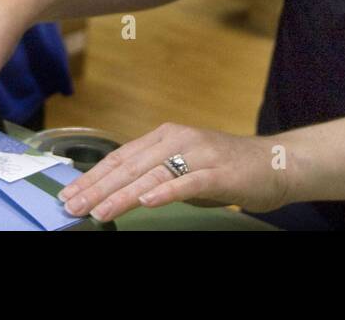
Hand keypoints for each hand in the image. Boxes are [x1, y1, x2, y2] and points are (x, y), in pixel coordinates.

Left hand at [55, 124, 292, 222]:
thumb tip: (117, 189)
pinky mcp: (219, 173)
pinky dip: (165, 192)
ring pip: (152, 175)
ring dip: (122, 194)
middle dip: (97, 187)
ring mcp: (199, 154)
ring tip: (98, 210)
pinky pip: (188, 183)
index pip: (120, 157)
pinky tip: (146, 201)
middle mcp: (179, 139)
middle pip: (130, 165)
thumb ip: (154, 173)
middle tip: (72, 205)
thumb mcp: (183, 166)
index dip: (92, 176)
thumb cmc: (226, 167)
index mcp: (165, 136)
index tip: (68, 193)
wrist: (276, 162)